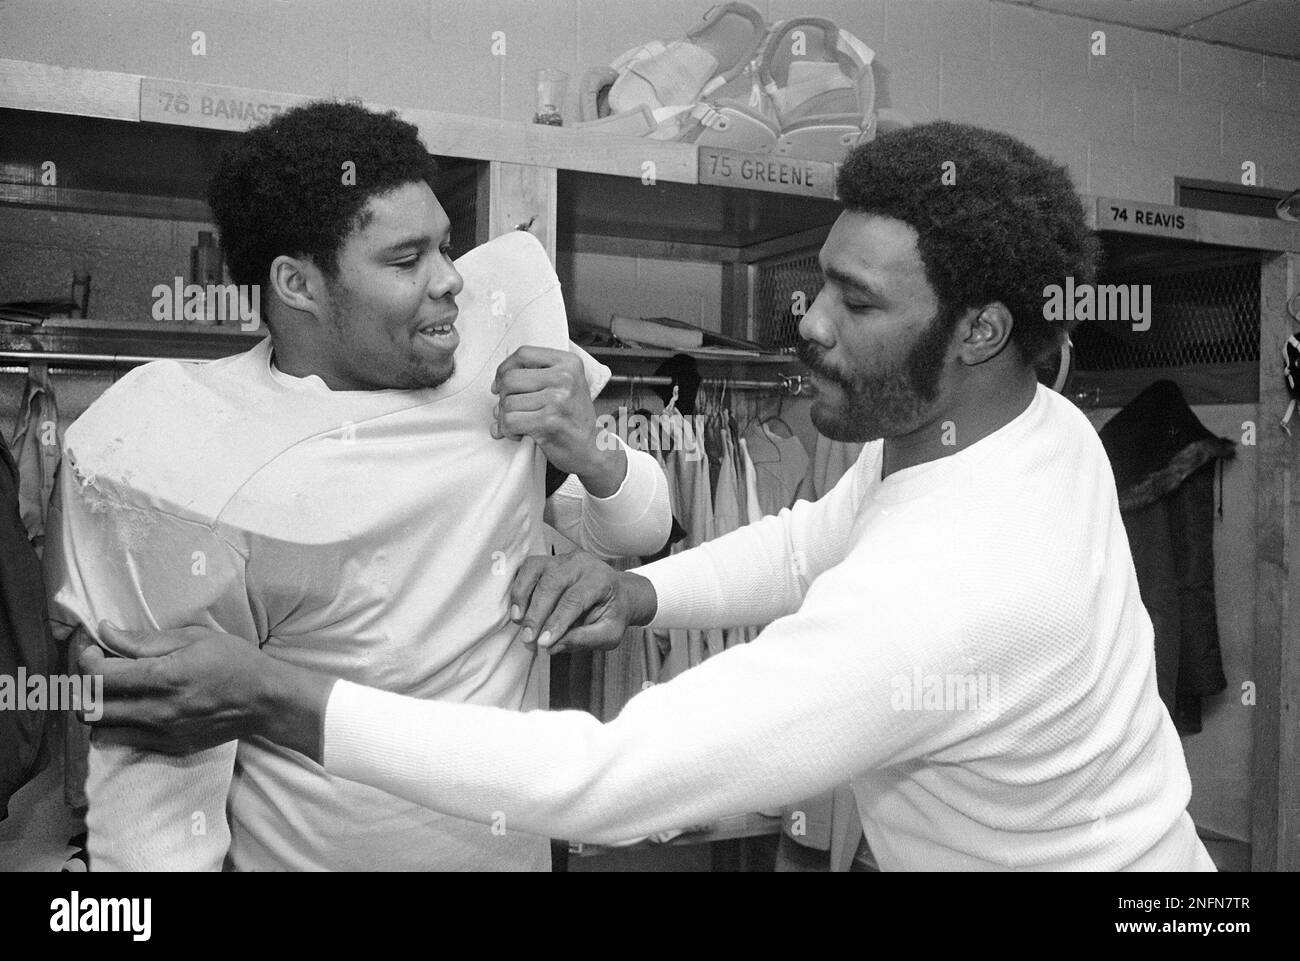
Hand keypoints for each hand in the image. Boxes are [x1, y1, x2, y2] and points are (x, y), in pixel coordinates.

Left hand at [78, 622, 331, 760]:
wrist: (264, 700)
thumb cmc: (233, 660)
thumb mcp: (193, 637)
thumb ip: (144, 640)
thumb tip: (105, 632)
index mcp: (162, 677)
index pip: (99, 676)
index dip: (86, 659)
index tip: (94, 649)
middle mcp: (156, 710)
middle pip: (90, 707)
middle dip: (84, 686)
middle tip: (99, 671)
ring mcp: (160, 733)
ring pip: (100, 730)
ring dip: (98, 710)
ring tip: (113, 693)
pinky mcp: (168, 747)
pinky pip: (123, 742)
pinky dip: (118, 726)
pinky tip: (134, 709)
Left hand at [491, 347, 625, 495]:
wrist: (592, 449)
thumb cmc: (574, 419)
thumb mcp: (565, 385)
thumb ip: (536, 375)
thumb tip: (497, 383)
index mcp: (568, 363)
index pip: (524, 354)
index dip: (505, 369)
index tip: (500, 384)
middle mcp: (565, 377)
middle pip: (510, 379)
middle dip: (502, 397)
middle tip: (510, 409)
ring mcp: (557, 399)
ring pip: (507, 403)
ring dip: (505, 417)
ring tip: (519, 423)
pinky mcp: (549, 421)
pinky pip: (510, 421)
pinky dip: (507, 430)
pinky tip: (519, 433)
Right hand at [508, 551, 656, 653]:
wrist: (616, 594)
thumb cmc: (612, 614)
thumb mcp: (609, 634)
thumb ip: (585, 640)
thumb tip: (553, 646)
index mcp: (601, 579)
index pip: (575, 599)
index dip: (557, 621)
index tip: (543, 643)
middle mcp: (581, 563)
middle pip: (552, 583)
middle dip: (537, 613)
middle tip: (528, 639)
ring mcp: (563, 558)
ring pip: (536, 570)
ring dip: (523, 597)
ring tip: (519, 622)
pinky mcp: (548, 561)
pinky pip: (528, 569)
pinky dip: (519, 588)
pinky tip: (518, 610)